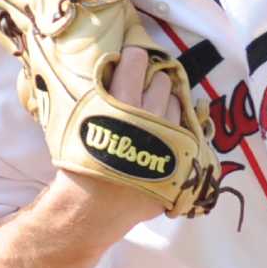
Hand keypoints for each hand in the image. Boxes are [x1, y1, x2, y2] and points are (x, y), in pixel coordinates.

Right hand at [53, 45, 182, 233]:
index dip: (132, 59)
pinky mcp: (181, 155)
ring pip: (175, 101)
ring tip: (149, 116)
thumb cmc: (79, 163)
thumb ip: (97, 92)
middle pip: (161, 79)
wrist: (92, 208)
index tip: (129, 63)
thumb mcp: (78, 120)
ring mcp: (169, 136)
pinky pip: (187, 127)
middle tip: (138, 93)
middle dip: (149, 82)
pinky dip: (175, 126)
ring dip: (164, 103)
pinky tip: (162, 134)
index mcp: (119, 102)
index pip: (136, 60)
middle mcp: (149, 115)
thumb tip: (109, 62)